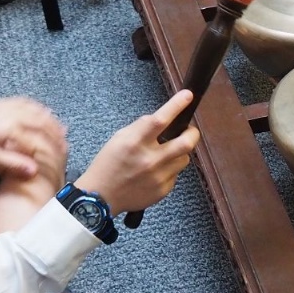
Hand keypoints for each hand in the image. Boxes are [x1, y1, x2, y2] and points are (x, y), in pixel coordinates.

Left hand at [0, 97, 67, 181]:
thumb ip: (15, 163)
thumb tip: (35, 171)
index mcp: (13, 128)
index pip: (40, 137)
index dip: (53, 146)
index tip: (62, 152)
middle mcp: (14, 114)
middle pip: (43, 121)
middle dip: (56, 131)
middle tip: (65, 140)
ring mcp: (10, 106)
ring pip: (37, 110)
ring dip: (50, 119)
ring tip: (59, 128)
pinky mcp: (5, 102)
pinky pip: (27, 102)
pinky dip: (38, 107)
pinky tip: (43, 112)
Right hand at [75, 90, 199, 216]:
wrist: (101, 197)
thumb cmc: (108, 164)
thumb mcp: (119, 138)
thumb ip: (141, 128)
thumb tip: (163, 119)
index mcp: (134, 142)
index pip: (160, 120)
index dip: (176, 106)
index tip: (188, 95)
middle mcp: (149, 159)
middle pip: (186, 143)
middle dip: (192, 133)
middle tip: (189, 130)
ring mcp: (158, 176)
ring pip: (184, 158)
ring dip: (179, 152)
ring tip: (165, 154)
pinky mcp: (163, 190)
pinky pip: (176, 174)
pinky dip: (169, 169)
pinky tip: (155, 172)